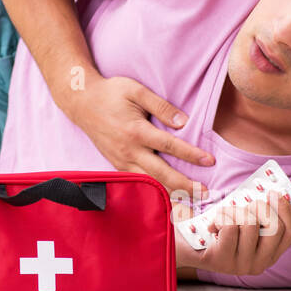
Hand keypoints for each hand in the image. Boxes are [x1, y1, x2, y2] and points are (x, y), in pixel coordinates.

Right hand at [66, 74, 215, 199]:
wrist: (81, 102)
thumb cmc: (110, 93)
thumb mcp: (136, 91)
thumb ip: (162, 107)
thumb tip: (184, 122)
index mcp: (136, 131)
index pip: (170, 146)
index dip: (191, 155)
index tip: (209, 161)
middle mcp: (129, 150)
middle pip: (162, 173)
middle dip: (185, 185)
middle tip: (205, 192)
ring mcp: (121, 160)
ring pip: (149, 182)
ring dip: (171, 192)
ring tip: (190, 199)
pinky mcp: (116, 164)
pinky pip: (138, 180)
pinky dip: (154, 189)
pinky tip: (167, 193)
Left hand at [173, 194, 290, 276]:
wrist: (179, 245)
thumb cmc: (212, 227)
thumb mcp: (238, 219)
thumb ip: (256, 209)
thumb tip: (271, 190)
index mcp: (268, 254)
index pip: (290, 233)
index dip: (286, 211)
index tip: (275, 193)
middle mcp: (258, 264)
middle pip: (274, 227)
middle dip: (261, 206)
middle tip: (247, 201)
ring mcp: (240, 265)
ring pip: (250, 224)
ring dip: (234, 210)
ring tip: (223, 214)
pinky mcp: (221, 261)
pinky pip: (230, 228)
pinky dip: (220, 217)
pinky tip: (212, 224)